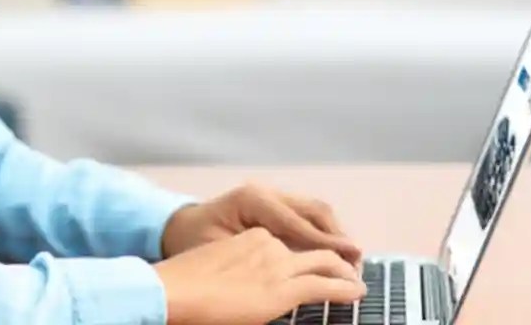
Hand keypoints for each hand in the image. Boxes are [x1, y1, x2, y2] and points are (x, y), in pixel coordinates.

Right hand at [155, 227, 364, 324]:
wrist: (174, 290)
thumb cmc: (184, 283)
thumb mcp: (217, 265)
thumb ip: (240, 267)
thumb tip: (247, 286)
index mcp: (252, 236)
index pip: (290, 242)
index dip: (309, 251)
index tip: (318, 261)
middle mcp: (269, 243)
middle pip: (314, 246)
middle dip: (336, 255)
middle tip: (349, 266)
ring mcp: (277, 265)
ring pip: (325, 264)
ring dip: (345, 272)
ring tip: (356, 281)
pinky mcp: (283, 290)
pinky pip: (326, 286)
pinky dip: (345, 288)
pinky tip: (356, 293)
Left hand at [161, 182, 361, 263]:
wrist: (176, 227)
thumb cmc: (193, 242)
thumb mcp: (220, 251)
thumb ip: (256, 256)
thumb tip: (296, 266)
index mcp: (252, 200)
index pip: (298, 222)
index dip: (326, 241)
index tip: (351, 255)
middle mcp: (266, 192)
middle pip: (313, 209)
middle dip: (337, 234)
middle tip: (356, 260)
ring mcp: (270, 195)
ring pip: (313, 210)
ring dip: (333, 232)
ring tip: (349, 258)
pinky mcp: (273, 204)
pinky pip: (305, 215)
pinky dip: (321, 231)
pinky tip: (330, 251)